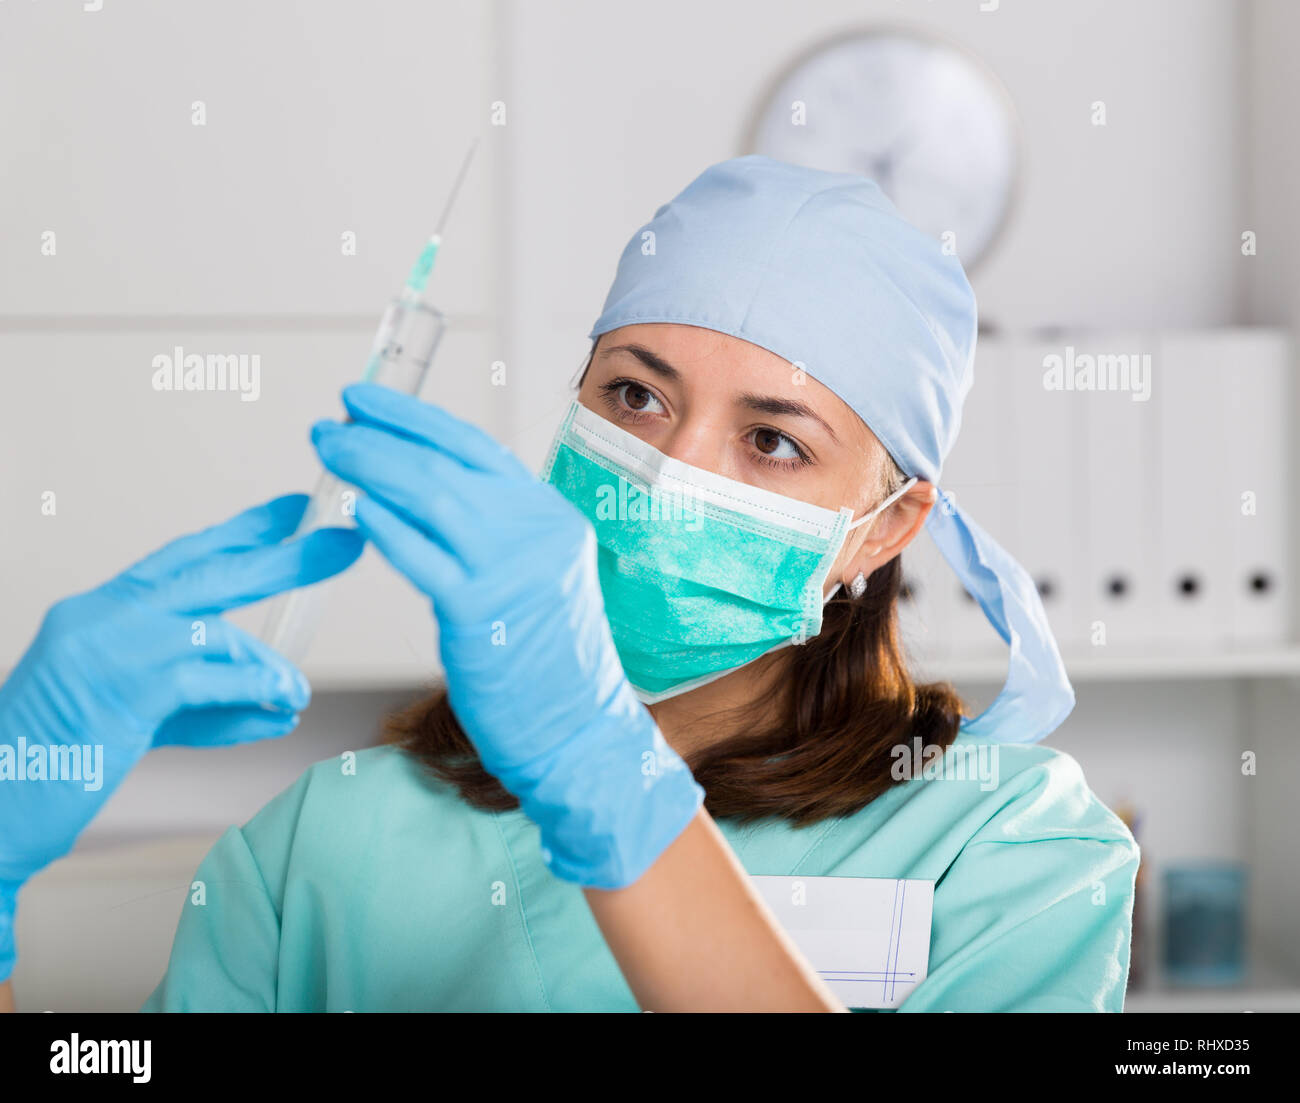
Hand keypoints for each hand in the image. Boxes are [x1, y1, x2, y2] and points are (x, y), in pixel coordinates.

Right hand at [0, 494, 363, 978]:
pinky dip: (253, 692)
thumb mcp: (137, 720)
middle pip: (209, 572)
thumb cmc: (56, 766)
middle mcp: (99, 616)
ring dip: (266, 667)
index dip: (241, 533)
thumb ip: (205, 703)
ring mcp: (107, 648)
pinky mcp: (122, 690)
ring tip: (296, 695)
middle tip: (341, 541)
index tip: (292, 512)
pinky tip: (281, 707)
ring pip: (216, 634)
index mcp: (98, 611)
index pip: (181, 559)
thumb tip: (283, 703)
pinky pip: (210, 679)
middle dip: (282, 558)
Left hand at [311, 383, 702, 888]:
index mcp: (550, 516)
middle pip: (447, 465)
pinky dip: (387, 529)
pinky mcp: (484, 613)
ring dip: (371, 468)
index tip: (366, 401)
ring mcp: (513, 570)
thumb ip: (492, 530)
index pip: (475, 447)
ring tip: (329, 452)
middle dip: (380, 437)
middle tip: (331, 424)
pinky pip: (423, 559)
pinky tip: (355, 510)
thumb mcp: (534, 574)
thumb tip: (418, 488)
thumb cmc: (547, 662)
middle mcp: (537, 533)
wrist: (580, 731)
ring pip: (431, 498)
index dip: (414, 419)